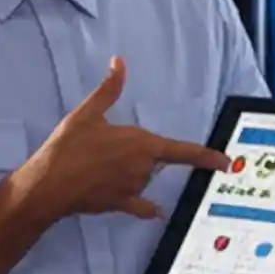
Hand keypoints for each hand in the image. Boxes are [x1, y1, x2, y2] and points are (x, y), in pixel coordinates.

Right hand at [15, 56, 229, 220]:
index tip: (225, 162)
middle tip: (109, 147)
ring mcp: (133, 188)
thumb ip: (109, 88)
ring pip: (145, 177)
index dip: (205, 156)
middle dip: (142, 153)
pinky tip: (154, 212)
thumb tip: (120, 62)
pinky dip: (148, 208)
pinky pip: (141, 206)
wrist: (49, 184)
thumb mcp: (88, 112)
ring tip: (102, 162)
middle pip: (156, 160)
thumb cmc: (69, 146)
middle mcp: (143, 168)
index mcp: (141, 144)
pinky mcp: (120, 204)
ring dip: (134, 170)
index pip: (181, 151)